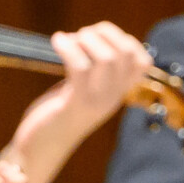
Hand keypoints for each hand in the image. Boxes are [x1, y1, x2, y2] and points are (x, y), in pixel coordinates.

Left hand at [11, 23, 152, 182]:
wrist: (40, 149)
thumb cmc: (55, 115)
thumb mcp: (82, 90)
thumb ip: (93, 72)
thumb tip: (91, 37)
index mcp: (117, 93)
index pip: (143, 62)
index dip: (125, 40)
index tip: (100, 37)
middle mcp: (112, 97)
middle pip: (127, 53)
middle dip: (105, 33)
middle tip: (82, 35)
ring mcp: (96, 101)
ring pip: (107, 58)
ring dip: (86, 38)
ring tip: (68, 40)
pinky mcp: (75, 103)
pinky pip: (79, 66)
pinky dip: (67, 46)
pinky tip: (57, 41)